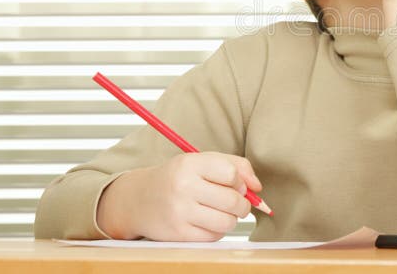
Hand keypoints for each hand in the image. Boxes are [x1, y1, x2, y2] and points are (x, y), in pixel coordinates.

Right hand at [96, 152, 261, 240]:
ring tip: (221, 212)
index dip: (241, 182)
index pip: (232, 173)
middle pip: (233, 201)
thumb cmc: (178, 177)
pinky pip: (213, 237)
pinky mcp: (178, 234)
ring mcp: (179, 212)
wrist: (138, 199)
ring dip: (231, 219)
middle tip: (236, 202)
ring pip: (227, 222)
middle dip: (242, 204)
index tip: (236, 185)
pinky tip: (206, 221)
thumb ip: (236, 166)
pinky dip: (217, 231)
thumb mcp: (202, 161)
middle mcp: (183, 187)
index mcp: (190, 164)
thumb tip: (258, 188)